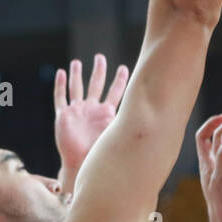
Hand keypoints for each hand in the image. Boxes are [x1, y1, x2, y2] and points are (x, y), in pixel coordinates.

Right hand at [54, 55, 128, 194]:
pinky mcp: (63, 116)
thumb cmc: (102, 154)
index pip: (115, 92)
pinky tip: (61, 73)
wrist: (83, 165)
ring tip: (77, 62)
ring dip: (76, 75)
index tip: (124, 68)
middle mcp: (92, 110)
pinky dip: (60, 85)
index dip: (119, 80)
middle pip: (96, 85)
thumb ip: (133, 124)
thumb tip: (161, 118)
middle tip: (100, 57)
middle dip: (98, 71)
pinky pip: (60, 98)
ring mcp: (77, 112)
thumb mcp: (119, 134)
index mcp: (107, 113)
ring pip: (77, 88)